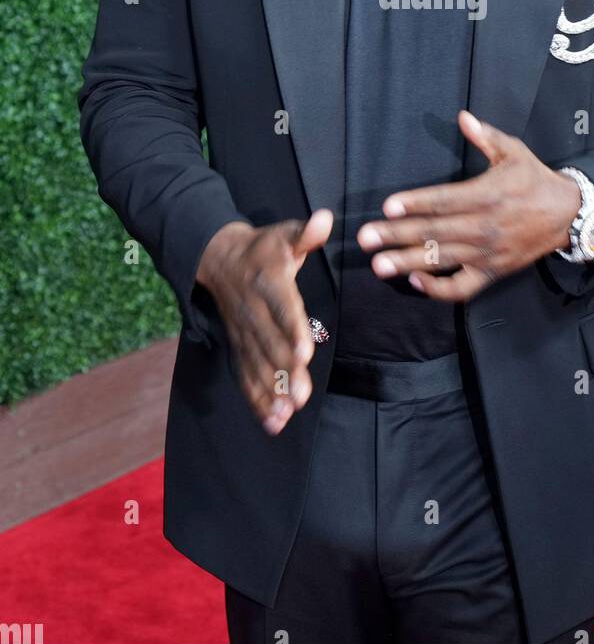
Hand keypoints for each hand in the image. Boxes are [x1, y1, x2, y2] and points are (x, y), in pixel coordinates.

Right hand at [195, 209, 332, 434]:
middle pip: (271, 344)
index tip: (305, 352)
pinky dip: (258, 400)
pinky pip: (246, 375)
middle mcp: (254, 311)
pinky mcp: (239, 346)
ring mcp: (244, 332)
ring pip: (258, 365)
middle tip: (301, 395)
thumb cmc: (262, 248)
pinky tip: (274, 423)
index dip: (293, 330)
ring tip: (287, 415)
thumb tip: (326, 219)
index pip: (283, 308)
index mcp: (269, 282)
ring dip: (272, 392)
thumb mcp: (283, 234)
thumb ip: (306, 233)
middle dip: (286, 371)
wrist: (217, 258)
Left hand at [356, 111, 581, 302]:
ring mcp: (487, 253)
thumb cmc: (535, 180)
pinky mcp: (492, 273)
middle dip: (397, 236)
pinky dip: (439, 289)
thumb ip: (485, 136)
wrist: (568, 214)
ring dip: (409, 263)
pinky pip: (463, 288)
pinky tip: (416, 282)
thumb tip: (462, 116)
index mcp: (487, 195)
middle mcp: (484, 226)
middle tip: (367, 238)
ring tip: (380, 265)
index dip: (415, 204)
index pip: (444, 201)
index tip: (387, 207)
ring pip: (443, 260)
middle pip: (435, 232)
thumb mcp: (514, 151)